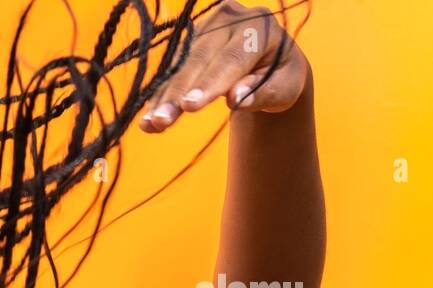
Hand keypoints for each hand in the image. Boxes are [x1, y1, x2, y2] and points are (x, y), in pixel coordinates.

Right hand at [139, 1, 309, 132]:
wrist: (270, 62)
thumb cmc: (281, 77)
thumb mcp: (285, 88)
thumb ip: (263, 92)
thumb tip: (236, 98)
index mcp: (261, 27)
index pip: (232, 58)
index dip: (209, 83)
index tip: (189, 106)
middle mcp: (231, 19)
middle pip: (200, 59)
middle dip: (178, 92)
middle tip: (161, 120)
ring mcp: (207, 26)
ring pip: (180, 65)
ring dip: (163, 97)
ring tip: (150, 124)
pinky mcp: (190, 40)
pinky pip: (172, 70)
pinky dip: (159, 96)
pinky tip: (147, 119)